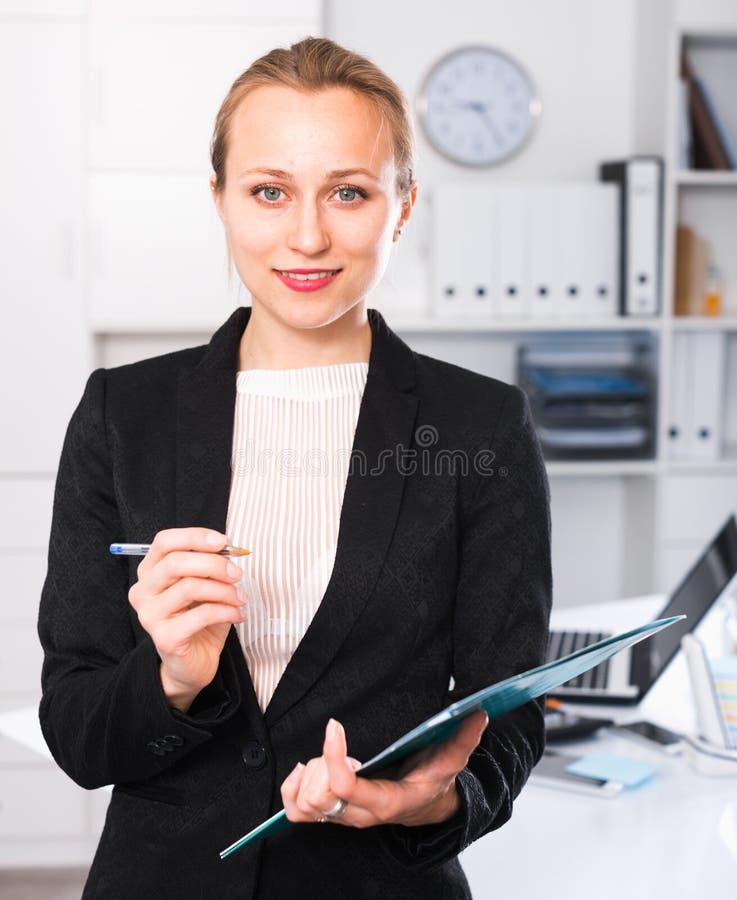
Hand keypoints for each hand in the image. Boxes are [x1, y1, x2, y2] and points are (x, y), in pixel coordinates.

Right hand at [127, 527, 247, 710]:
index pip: (164, 542)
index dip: (195, 537)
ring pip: (190, 587)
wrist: (194, 662)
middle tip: (237, 573)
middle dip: (214, 564)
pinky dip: (227, 611)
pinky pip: (201, 614)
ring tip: (240, 597)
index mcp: (150, 571)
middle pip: (175, 562)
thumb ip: (210, 563)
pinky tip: (238, 614)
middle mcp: (143, 591)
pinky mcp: (164, 637)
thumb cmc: (200, 618)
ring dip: (224, 590)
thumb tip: (228, 547)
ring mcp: (149, 615)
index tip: (224, 542)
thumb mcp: (206, 584)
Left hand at [280, 710, 488, 827]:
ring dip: (310, 772)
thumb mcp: (451, 760)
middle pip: (319, 795)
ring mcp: (343, 818)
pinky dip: (293, 786)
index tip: (334, 725)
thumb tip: (479, 713)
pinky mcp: (330, 815)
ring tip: (333, 756)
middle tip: (339, 743)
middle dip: (323, 762)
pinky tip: (309, 767)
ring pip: (304, 801)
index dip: (333, 755)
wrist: (426, 807)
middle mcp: (360, 815)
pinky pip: (296, 809)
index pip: (345, 787)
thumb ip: (464, 738)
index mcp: (386, 802)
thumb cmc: (433, 780)